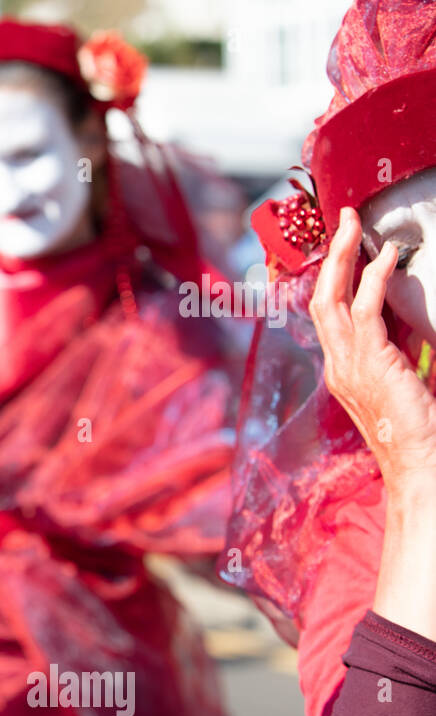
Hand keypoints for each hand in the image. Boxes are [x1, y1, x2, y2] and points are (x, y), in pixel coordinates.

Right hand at [310, 207, 435, 492]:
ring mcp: (348, 366)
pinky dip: (373, 279)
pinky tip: (386, 256)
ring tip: (354, 225)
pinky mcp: (368, 364)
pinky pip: (364, 311)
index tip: (351, 247)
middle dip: (332, 256)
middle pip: (321, 299)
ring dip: (343, 257)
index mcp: (345, 370)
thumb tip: (415, 317)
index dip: (336, 278)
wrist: (422, 466)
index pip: (331, 315)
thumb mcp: (412, 379)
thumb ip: (408, 349)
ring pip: (332, 299)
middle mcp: (339, 365)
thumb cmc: (422, 433)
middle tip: (345, 219)